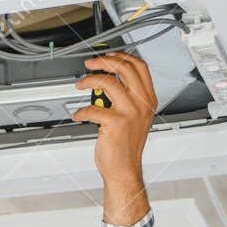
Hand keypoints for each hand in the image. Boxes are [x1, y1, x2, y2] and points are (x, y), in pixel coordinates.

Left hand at [72, 51, 156, 224]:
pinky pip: (93, 108)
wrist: (124, 169)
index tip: (107, 56)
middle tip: (90, 63)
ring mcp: (130, 113)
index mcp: (148, 99)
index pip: (139, 66)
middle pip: (125, 68)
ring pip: (109, 82)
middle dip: (104, 61)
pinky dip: (81, 110)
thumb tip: (109, 77)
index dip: (122, 56)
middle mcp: (141, 104)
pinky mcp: (115, 124)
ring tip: (81, 85)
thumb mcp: (135, 117)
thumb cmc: (126, 145)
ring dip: (89, 80)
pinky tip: (78, 114)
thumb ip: (127, 97)